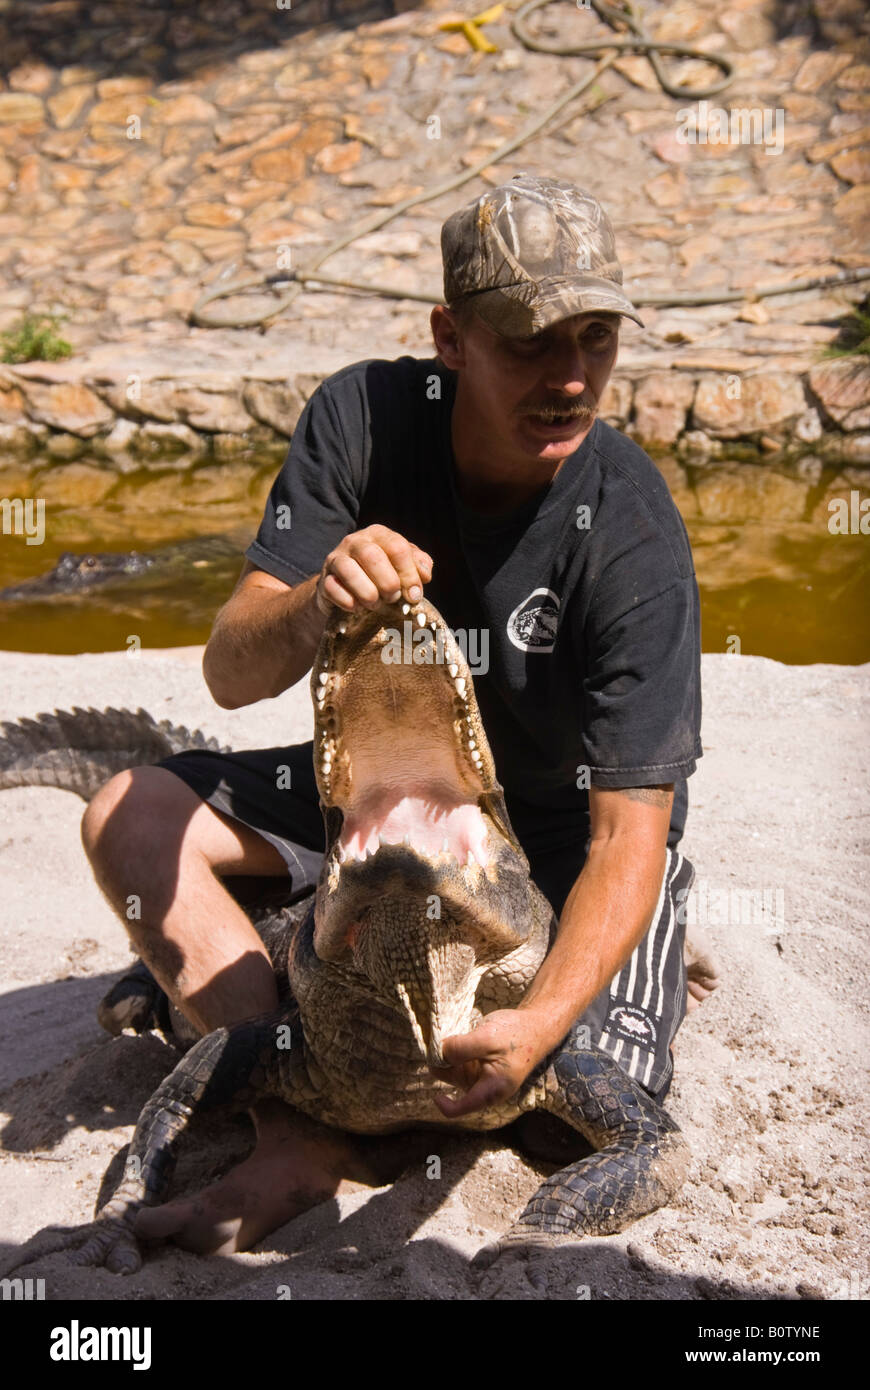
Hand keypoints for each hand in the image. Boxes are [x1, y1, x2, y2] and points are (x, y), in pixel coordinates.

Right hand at [315, 524, 432, 615]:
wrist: (346, 588)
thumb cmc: (380, 576)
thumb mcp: (403, 566)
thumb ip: (418, 565)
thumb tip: (425, 575)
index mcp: (379, 534)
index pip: (397, 547)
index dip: (409, 574)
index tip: (414, 596)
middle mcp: (355, 541)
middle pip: (373, 556)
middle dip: (388, 583)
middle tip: (393, 598)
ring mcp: (336, 559)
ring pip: (349, 570)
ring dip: (368, 593)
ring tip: (376, 604)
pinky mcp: (324, 580)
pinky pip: (333, 589)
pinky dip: (349, 602)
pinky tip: (357, 608)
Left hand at [430, 1010, 545, 1118]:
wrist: (536, 1027)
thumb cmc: (517, 1035)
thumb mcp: (488, 1037)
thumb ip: (462, 1047)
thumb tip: (438, 1053)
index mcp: (491, 1089)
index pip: (461, 1108)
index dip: (444, 1104)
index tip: (434, 1092)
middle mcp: (483, 1087)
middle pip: (451, 1079)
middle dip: (441, 1062)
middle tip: (435, 1040)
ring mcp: (479, 1075)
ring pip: (452, 1067)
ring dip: (446, 1053)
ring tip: (448, 1033)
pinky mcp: (478, 1064)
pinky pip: (458, 1060)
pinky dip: (453, 1048)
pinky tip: (456, 1034)